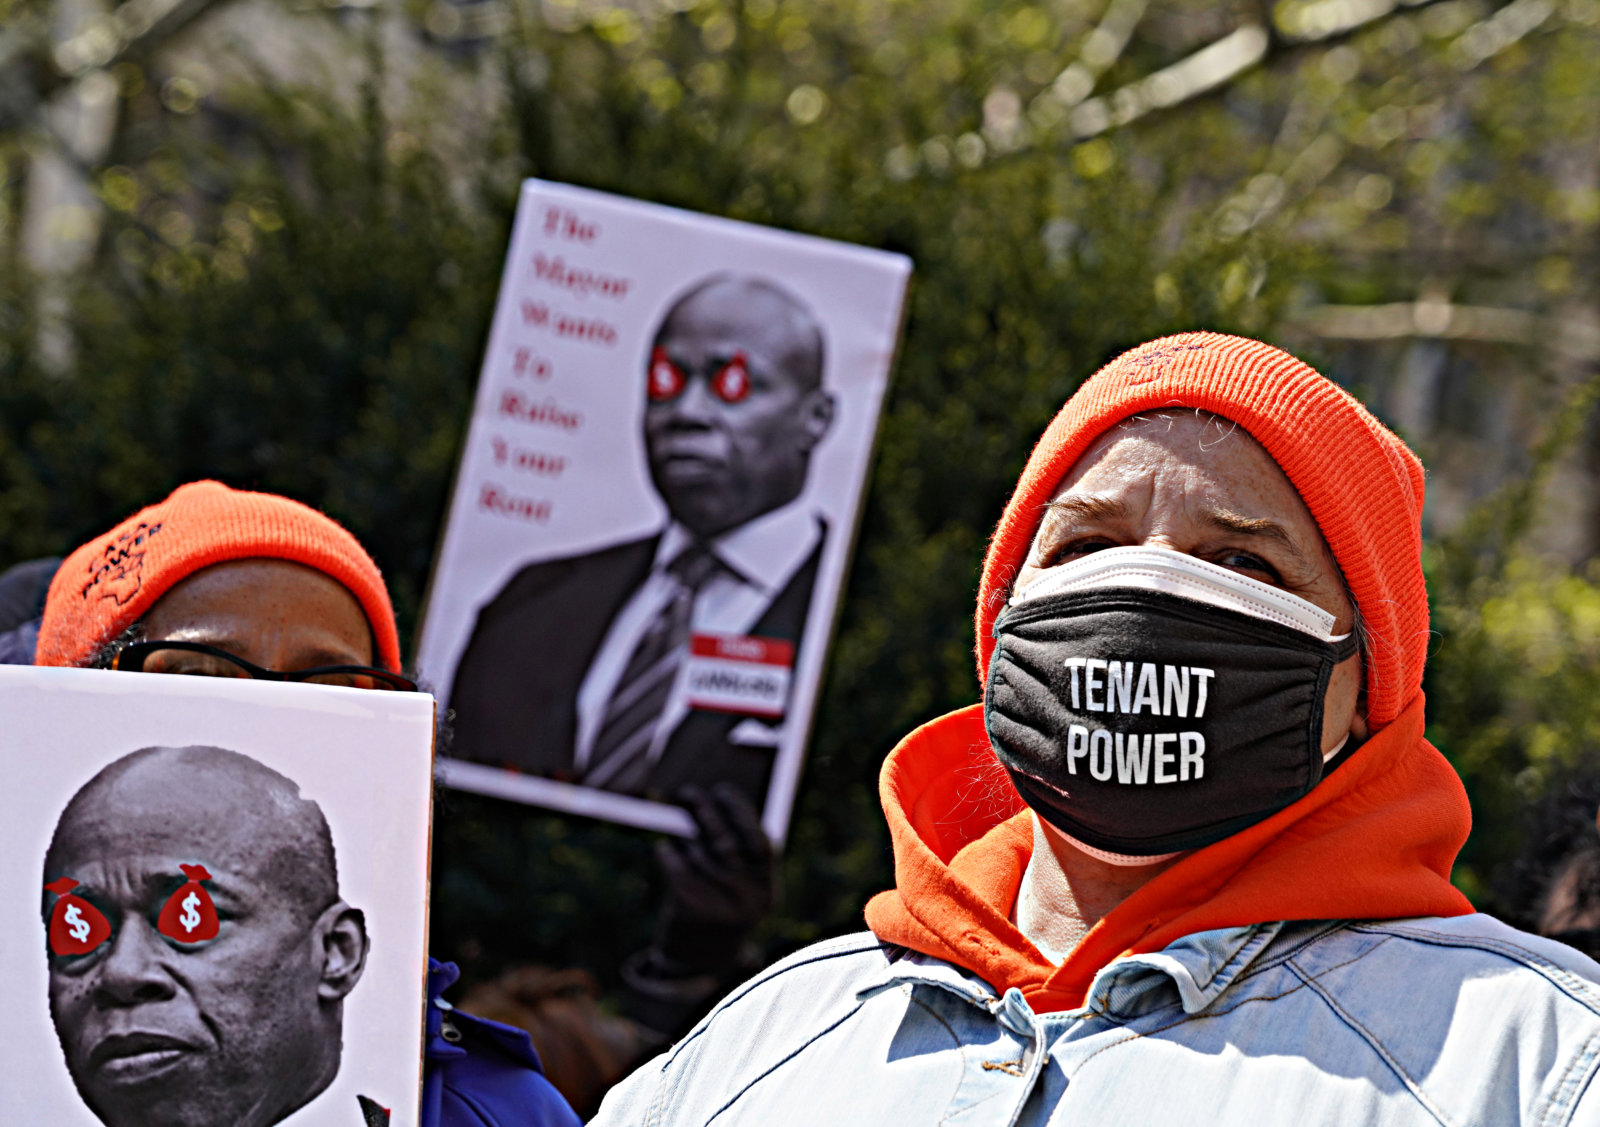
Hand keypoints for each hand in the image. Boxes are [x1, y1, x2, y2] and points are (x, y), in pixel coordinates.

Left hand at [655, 783, 774, 946]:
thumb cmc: (721, 906)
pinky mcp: (693, 913)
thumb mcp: (740, 887)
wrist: (701, 960)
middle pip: (728, 844)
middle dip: (707, 812)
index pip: (761, 842)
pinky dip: (668, 854)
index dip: (742, 811)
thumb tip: (712, 803)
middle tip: (690, 792)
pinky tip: (664, 848)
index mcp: (767, 890)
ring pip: (700, 855)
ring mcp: (722, 909)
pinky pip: (677, 870)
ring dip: (685, 834)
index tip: (723, 790)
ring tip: (676, 826)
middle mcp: (750, 900)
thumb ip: (737, 853)